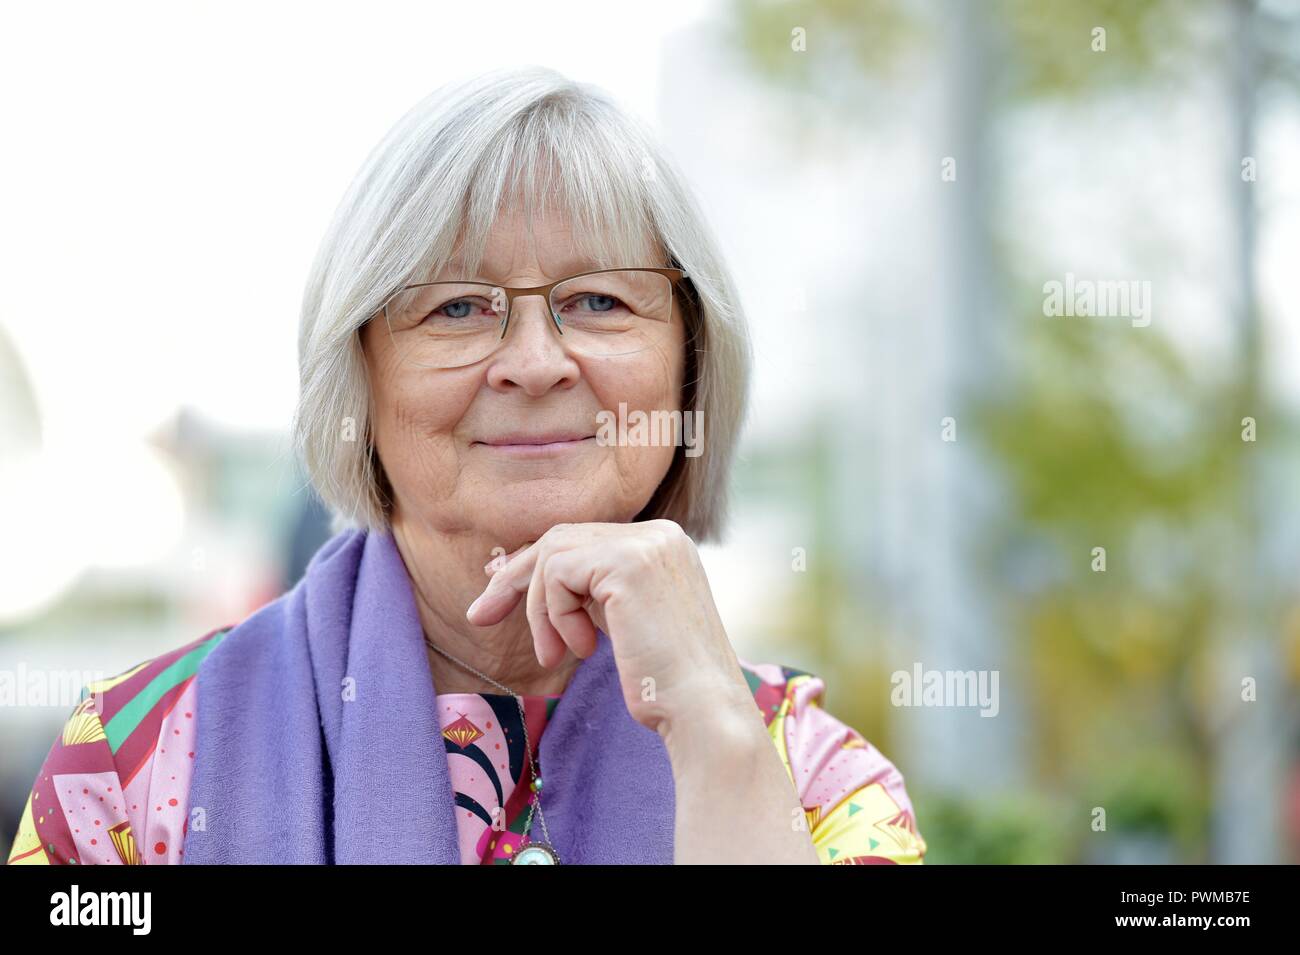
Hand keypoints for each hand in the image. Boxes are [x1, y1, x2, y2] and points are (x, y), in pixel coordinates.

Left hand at [465, 520, 753, 736]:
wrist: (702, 710)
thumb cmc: (665, 681)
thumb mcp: (626, 619)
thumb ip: (593, 590)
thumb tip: (533, 571)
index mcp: (664, 543)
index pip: (582, 538)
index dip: (534, 562)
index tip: (495, 587)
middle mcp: (660, 534)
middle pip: (561, 538)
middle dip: (516, 579)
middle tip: (479, 616)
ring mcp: (645, 544)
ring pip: (553, 556)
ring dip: (540, 610)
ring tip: (554, 655)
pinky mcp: (627, 563)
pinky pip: (558, 575)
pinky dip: (554, 615)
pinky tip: (581, 650)